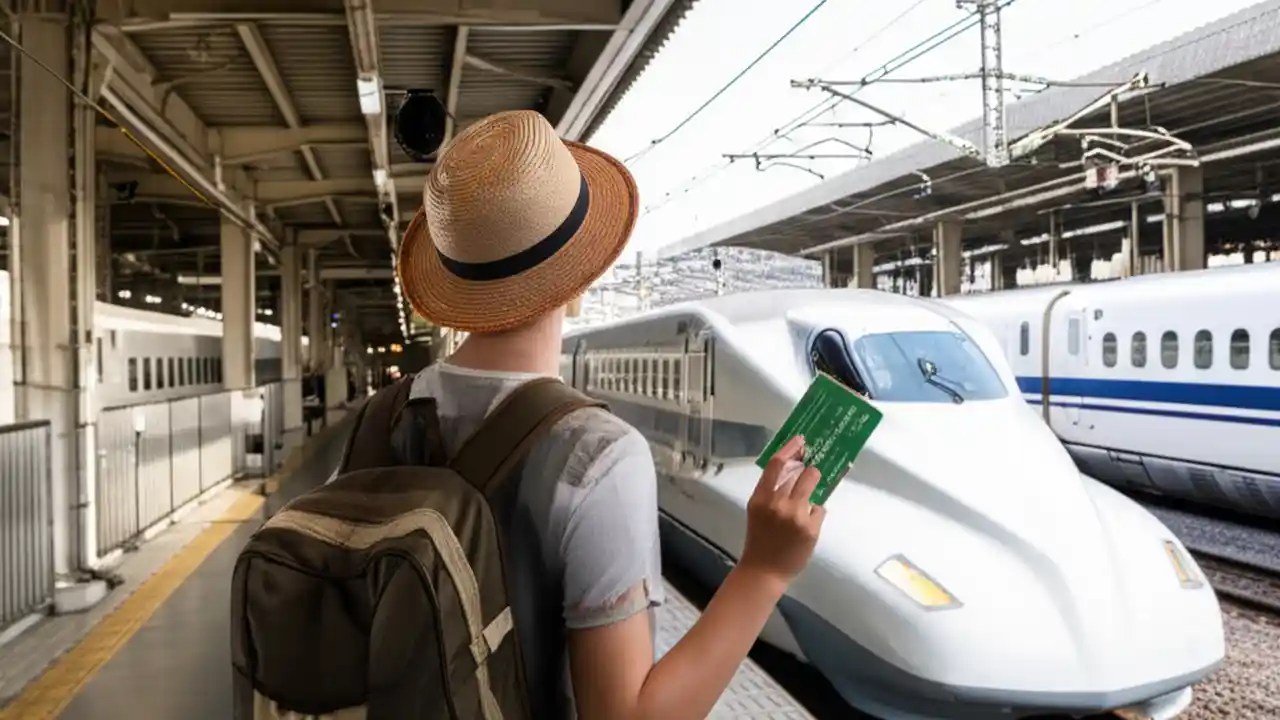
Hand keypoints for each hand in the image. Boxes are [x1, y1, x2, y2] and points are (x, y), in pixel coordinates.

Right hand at [739, 436, 826, 584]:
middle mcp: (778, 503)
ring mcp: (796, 515)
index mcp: (760, 498)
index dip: (791, 448)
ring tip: (808, 497)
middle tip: (810, 470)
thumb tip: (792, 467)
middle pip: (802, 471)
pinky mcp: (811, 528)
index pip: (777, 464)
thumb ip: (770, 490)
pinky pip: (820, 508)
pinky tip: (807, 523)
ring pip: (814, 484)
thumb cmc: (759, 538)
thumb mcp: (757, 510)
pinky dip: (815, 513)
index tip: (801, 439)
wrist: (764, 571)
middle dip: (809, 469)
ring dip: (814, 485)